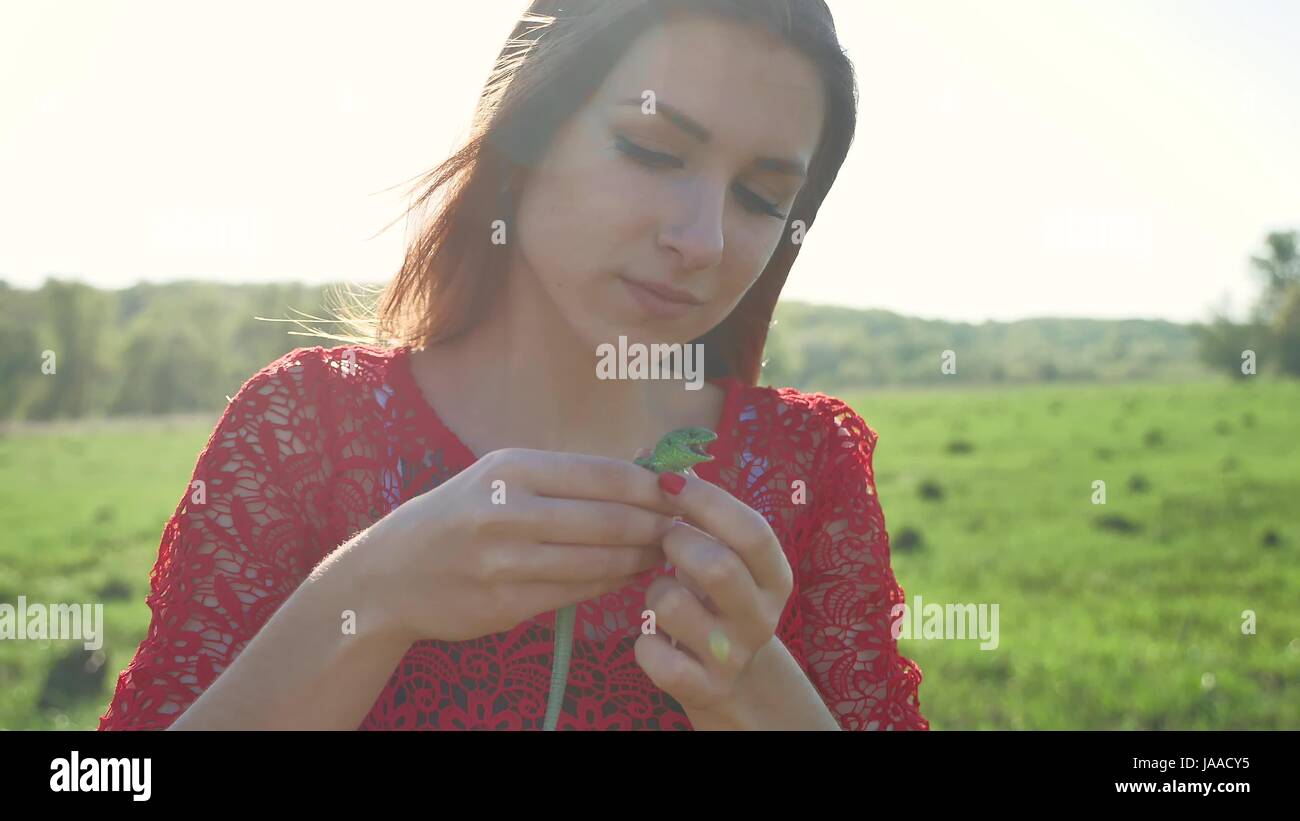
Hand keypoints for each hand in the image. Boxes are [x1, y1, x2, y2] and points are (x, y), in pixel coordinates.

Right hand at [363, 448, 677, 642]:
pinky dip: (612, 584)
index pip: (605, 474)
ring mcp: (505, 561)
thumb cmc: (458, 516)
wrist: (389, 574)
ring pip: (599, 561)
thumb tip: (646, 476)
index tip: (684, 492)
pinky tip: (630, 576)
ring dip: (643, 558)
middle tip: (687, 529)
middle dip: (658, 525)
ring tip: (668, 553)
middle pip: (610, 519)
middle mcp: (507, 510)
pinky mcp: (506, 605)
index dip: (653, 486)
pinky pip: (578, 593)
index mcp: (511, 468)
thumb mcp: (500, 477)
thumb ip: (565, 478)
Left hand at [634, 470, 794, 713]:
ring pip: (673, 605)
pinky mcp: (703, 688)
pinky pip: (654, 656)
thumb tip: (651, 455)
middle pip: (716, 566)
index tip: (668, 481)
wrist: (736, 685)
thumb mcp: (726, 557)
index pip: (751, 530)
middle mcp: (761, 616)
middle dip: (676, 543)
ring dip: (653, 593)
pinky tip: (655, 639)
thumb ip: (698, 512)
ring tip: (662, 597)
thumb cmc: (719, 601)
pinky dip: (643, 643)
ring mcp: (732, 656)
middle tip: (665, 543)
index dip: (707, 500)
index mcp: (775, 576)